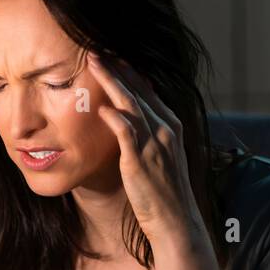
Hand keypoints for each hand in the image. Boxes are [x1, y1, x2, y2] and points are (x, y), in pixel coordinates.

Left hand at [88, 53, 207, 249]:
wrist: (176, 220)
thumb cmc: (164, 192)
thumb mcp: (160, 156)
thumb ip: (146, 135)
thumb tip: (126, 117)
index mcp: (171, 125)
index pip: (147, 90)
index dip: (128, 71)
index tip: (111, 55)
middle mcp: (165, 129)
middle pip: (138, 90)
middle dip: (116, 67)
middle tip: (96, 49)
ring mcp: (154, 144)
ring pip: (131, 104)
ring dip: (111, 82)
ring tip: (93, 64)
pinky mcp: (141, 161)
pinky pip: (127, 134)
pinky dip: (116, 118)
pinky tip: (102, 107)